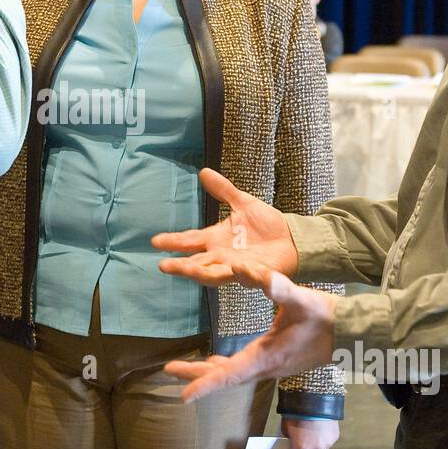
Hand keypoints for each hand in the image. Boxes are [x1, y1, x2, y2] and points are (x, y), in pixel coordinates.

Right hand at [152, 168, 297, 286]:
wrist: (292, 238)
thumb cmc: (266, 224)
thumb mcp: (243, 202)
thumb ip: (223, 190)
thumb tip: (203, 171)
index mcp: (216, 240)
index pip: (190, 241)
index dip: (173, 242)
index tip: (155, 241)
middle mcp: (222, 256)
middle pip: (197, 263)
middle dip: (181, 266)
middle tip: (163, 266)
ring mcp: (238, 267)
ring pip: (215, 274)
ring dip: (201, 273)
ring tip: (187, 269)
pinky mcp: (258, 274)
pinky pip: (249, 276)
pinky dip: (243, 274)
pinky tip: (236, 268)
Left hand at [164, 267, 337, 401]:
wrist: (352, 333)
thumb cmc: (326, 317)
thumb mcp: (300, 298)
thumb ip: (274, 284)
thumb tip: (242, 268)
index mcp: (267, 357)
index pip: (230, 375)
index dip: (206, 385)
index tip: (183, 396)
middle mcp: (266, 367)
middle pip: (225, 378)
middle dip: (197, 377)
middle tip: (169, 371)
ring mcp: (271, 368)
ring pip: (233, 375)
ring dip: (208, 374)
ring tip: (183, 369)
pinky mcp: (275, 363)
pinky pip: (242, 370)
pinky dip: (224, 369)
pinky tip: (217, 362)